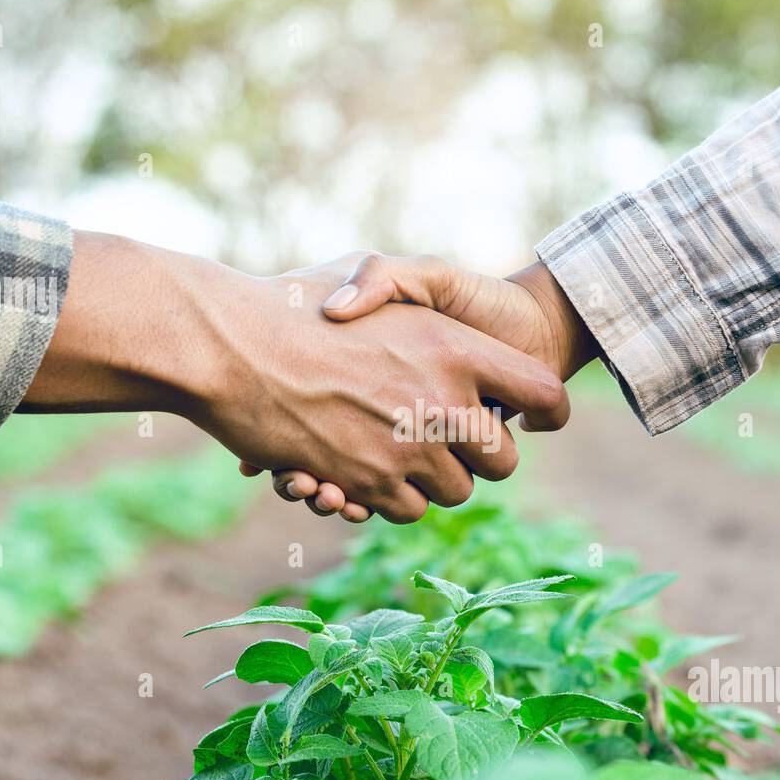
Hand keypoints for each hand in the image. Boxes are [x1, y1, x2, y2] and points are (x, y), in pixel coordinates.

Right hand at [24, 233, 568, 523]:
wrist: (230, 345)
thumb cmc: (296, 300)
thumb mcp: (367, 270)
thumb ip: (424, 301)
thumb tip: (458, 356)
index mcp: (454, 347)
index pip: (541, 395)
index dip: (549, 410)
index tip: (540, 417)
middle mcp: (441, 402)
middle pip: (502, 461)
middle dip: (485, 454)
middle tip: (459, 436)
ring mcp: (405, 449)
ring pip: (456, 492)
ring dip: (435, 477)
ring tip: (403, 446)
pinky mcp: (367, 484)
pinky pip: (407, 509)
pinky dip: (392, 496)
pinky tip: (367, 465)